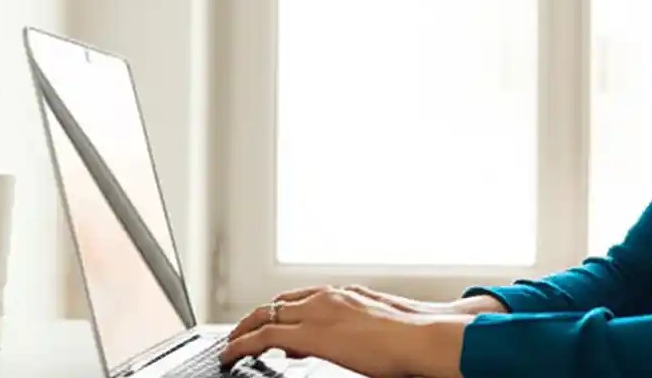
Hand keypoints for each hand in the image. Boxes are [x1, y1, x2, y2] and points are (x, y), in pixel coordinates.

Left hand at [220, 287, 469, 377]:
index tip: (276, 322)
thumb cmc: (413, 336)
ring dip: (245, 329)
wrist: (420, 337)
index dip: (285, 311)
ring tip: (232, 343)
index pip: (304, 298)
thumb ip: (360, 328)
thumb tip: (353, 342)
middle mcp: (327, 297)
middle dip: (259, 316)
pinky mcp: (307, 333)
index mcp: (346, 295)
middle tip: (245, 331)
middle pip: (280, 303)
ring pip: (265, 315)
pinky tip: (231, 355)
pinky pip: (263, 336)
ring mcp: (316, 312)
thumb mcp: (382, 325)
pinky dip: (242, 344)